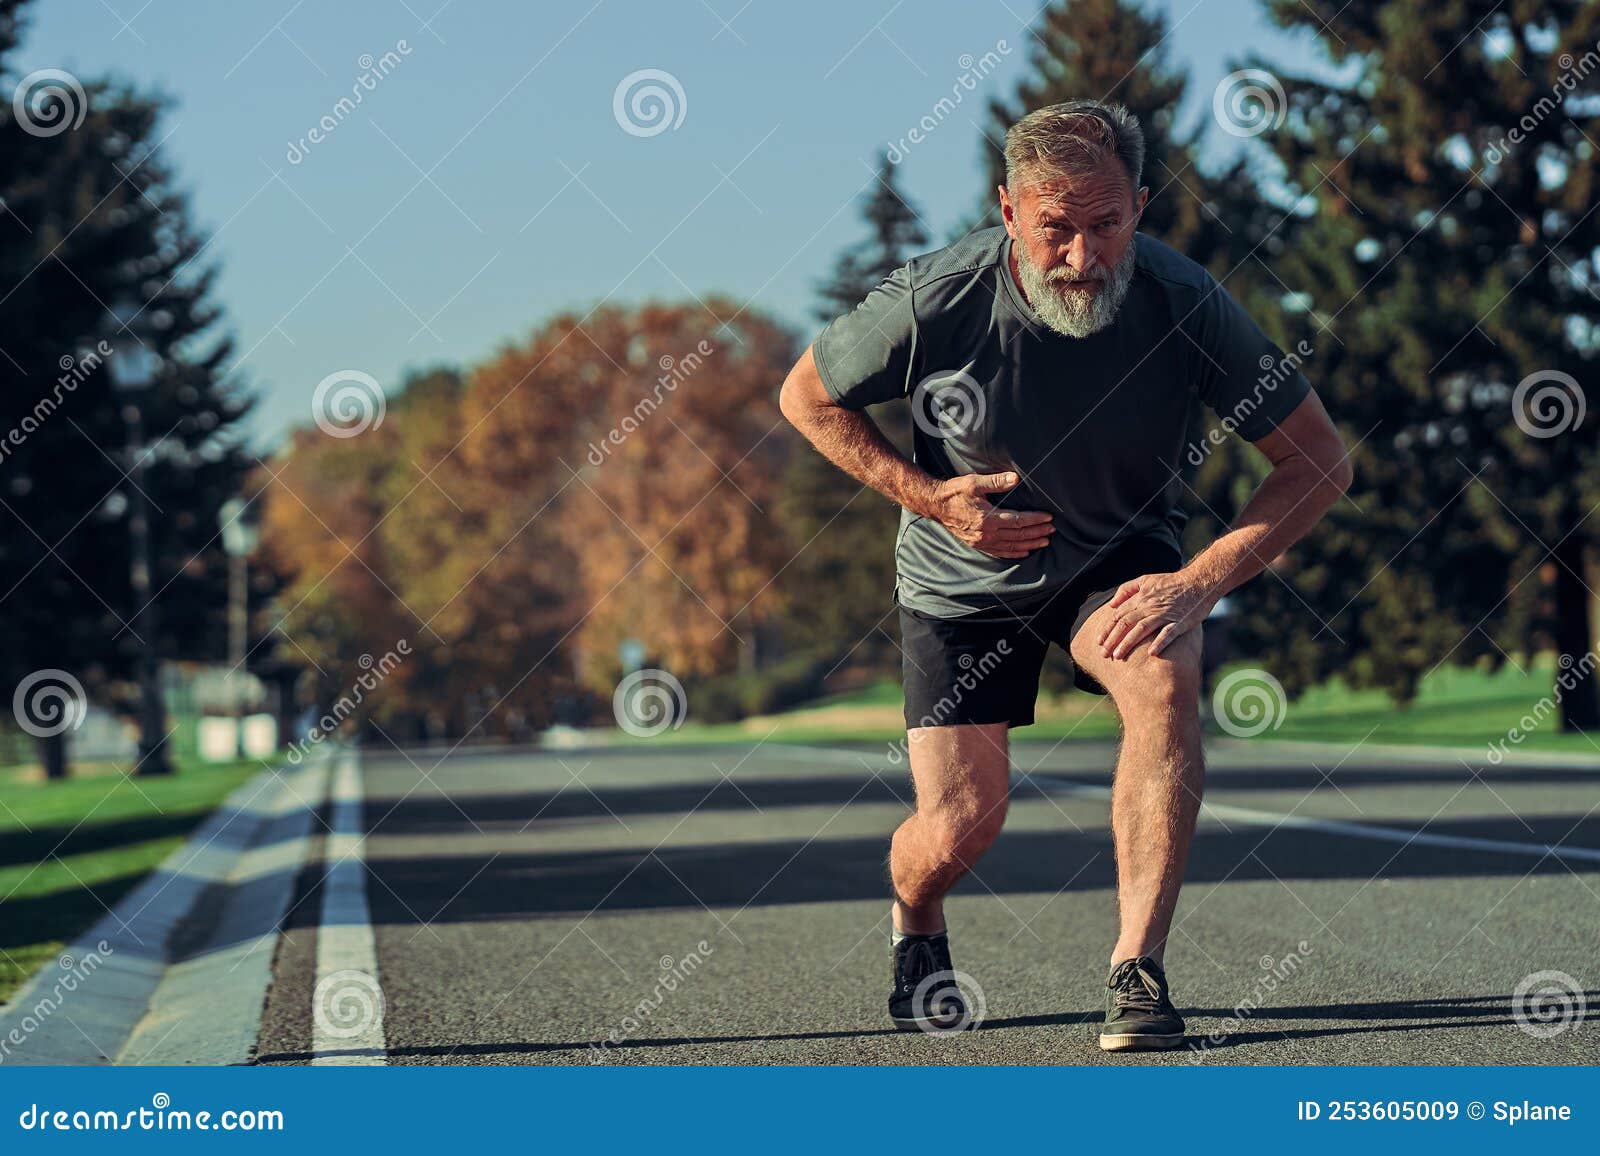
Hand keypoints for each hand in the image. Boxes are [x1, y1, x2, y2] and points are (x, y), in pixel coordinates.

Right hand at [930, 471, 1053, 559]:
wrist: (936, 505)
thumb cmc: (955, 492)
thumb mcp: (974, 482)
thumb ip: (996, 481)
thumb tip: (1016, 479)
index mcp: (987, 518)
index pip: (1018, 521)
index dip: (1035, 520)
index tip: (1049, 517)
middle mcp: (985, 533)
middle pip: (1017, 535)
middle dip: (1037, 532)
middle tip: (1052, 530)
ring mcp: (981, 541)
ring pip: (1011, 546)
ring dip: (1029, 544)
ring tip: (1044, 541)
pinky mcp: (977, 544)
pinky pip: (999, 552)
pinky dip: (1014, 552)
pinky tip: (1024, 551)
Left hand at [1097, 568, 1215, 658]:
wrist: (1199, 582)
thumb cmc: (1171, 583)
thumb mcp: (1146, 580)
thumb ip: (1127, 590)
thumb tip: (1111, 604)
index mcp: (1141, 598)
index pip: (1119, 615)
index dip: (1108, 629)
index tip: (1099, 642)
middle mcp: (1150, 606)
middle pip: (1126, 624)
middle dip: (1113, 640)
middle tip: (1104, 654)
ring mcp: (1165, 614)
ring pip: (1142, 629)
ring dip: (1128, 643)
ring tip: (1118, 656)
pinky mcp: (1180, 621)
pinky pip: (1169, 633)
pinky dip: (1160, 642)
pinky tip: (1151, 653)